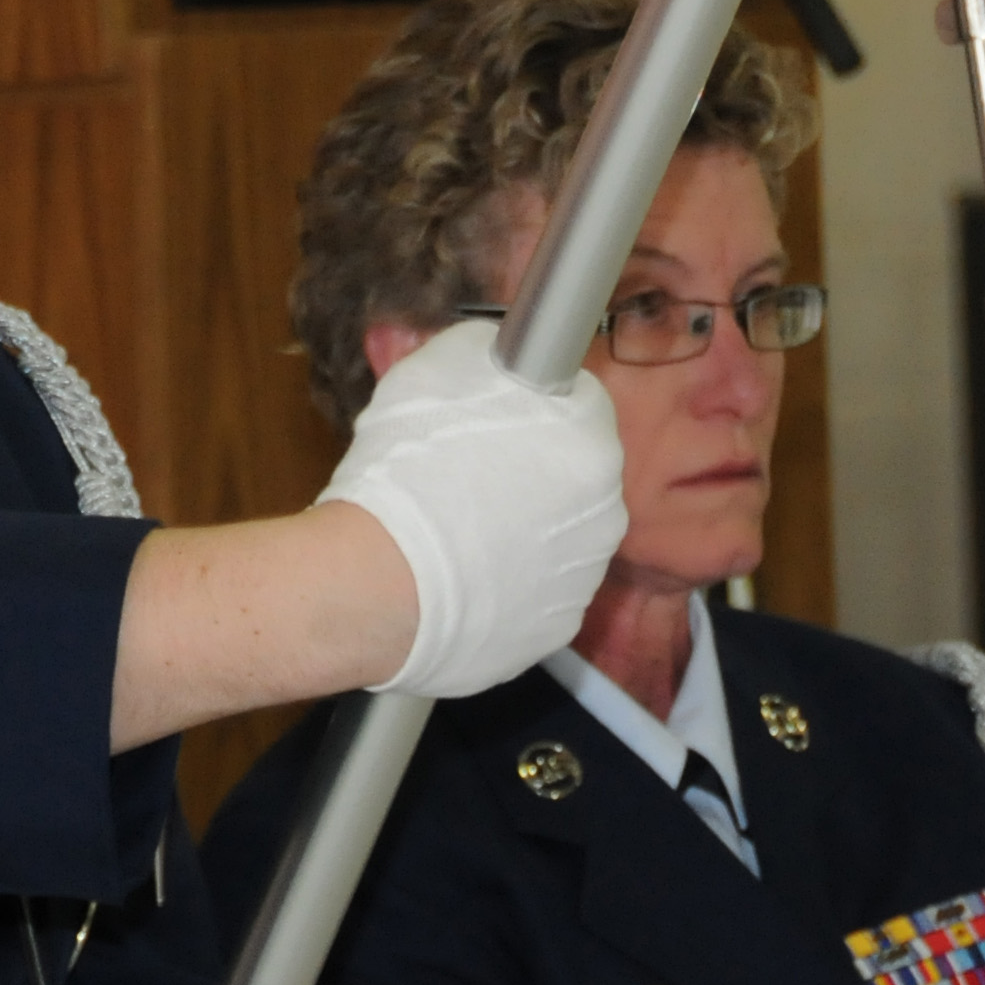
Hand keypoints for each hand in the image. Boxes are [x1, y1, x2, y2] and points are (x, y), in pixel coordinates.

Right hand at [314, 322, 625, 697]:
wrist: (379, 583)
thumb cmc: (407, 470)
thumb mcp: (434, 369)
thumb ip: (482, 353)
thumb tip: (495, 355)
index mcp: (590, 442)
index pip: (578, 404)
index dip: (531, 404)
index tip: (492, 415)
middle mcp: (605, 514)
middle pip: (572, 475)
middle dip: (529, 470)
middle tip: (463, 472)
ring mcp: (582, 580)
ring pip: (553, 538)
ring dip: (516, 529)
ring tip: (452, 531)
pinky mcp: (553, 632)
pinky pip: (532, 594)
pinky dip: (502, 585)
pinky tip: (454, 578)